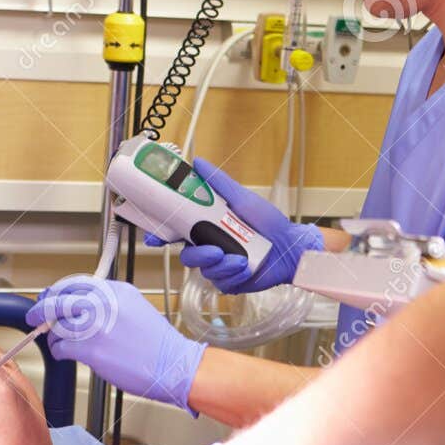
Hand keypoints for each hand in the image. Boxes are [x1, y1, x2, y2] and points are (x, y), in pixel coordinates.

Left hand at [27, 277, 205, 411]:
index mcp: (116, 291)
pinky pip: (61, 347)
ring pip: (57, 326)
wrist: (173, 365)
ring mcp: (95, 327)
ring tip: (57, 341)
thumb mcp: (135, 308)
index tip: (50, 298)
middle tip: (35, 316)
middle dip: (40, 309)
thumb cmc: (159, 343)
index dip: (56, 292)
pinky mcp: (91, 350)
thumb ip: (109, 303)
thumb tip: (82, 306)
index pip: (74, 284)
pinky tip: (63, 354)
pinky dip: (58, 351)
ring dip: (53, 335)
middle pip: (58, 301)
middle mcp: (103, 304)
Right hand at [148, 158, 323, 293]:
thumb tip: (199, 162)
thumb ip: (218, 183)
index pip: (177, 232)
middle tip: (215, 250)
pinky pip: (221, 282)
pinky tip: (246, 268)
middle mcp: (209, 246)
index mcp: (207, 227)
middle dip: (198, 253)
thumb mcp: (242, 198)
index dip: (161, 235)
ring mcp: (219, 266)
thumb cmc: (269, 222)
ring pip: (204, 269)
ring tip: (240, 259)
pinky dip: (233, 275)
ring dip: (221, 265)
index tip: (153, 238)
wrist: (290, 246)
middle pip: (186, 255)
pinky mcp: (230, 282)